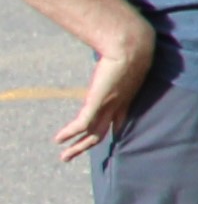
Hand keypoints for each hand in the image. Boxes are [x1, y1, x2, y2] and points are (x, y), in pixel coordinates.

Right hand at [55, 29, 145, 158]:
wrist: (131, 46)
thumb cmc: (132, 49)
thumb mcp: (128, 62)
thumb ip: (121, 66)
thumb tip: (116, 58)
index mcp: (126, 99)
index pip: (119, 122)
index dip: (113, 132)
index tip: (107, 140)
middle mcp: (117, 106)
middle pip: (101, 133)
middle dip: (86, 146)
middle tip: (72, 156)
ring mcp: (108, 105)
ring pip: (91, 133)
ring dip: (76, 146)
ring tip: (64, 157)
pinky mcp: (98, 101)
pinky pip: (83, 123)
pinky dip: (70, 132)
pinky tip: (58, 139)